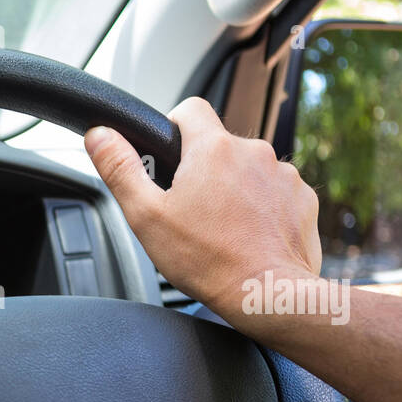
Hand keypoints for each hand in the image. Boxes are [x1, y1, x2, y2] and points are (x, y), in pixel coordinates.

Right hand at [85, 97, 322, 322]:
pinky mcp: (301, 198)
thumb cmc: (208, 260)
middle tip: (188, 210)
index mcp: (212, 149)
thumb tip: (100, 136)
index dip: (173, 128)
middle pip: (218, 146)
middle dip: (202, 170)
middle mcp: (253, 151)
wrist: (267, 292)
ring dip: (233, 189)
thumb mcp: (146, 216)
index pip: (189, 109)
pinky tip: (248, 235)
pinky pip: (275, 192)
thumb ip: (120, 169)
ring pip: (247, 170)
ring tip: (220, 229)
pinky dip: (261, 209)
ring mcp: (282, 174)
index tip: (168, 157)